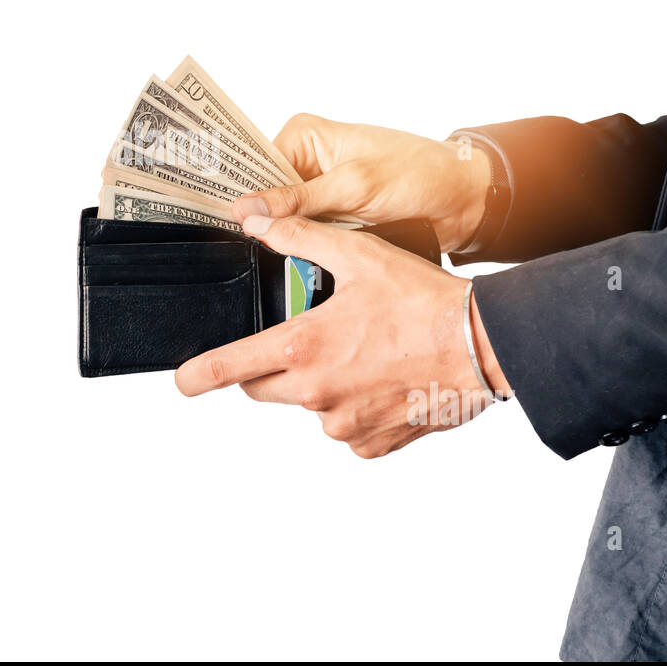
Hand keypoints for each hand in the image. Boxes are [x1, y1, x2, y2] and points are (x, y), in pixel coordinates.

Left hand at [175, 214, 510, 457]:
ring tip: (361, 352)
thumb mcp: (357, 255)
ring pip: (309, 406)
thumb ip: (298, 236)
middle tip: (302, 339)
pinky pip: (347, 429)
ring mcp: (344, 425)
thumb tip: (256, 220)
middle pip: (263, 389)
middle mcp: (317, 394)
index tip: (182, 381)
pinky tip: (382, 379)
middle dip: (267, 367)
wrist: (484, 345)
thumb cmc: (424, 300)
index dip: (199, 375)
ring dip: (320, 384)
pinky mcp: (373, 445)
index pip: (230, 369)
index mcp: (303, 348)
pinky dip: (355, 407)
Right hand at [236, 114, 490, 252]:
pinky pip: (305, 232)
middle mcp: (306, 158)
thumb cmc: (416, 173)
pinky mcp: (332, 213)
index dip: (243, 196)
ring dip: (287, 235)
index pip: (254, 166)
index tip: (229, 221)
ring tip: (278, 250)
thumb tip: (246, 211)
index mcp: (305, 134)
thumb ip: (297, 201)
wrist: (461, 199)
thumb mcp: (352, 186)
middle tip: (250, 241)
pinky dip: (306, 244)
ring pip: (284, 218)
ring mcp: (319, 188)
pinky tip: (300, 255)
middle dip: (264, 218)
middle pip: (265, 194)